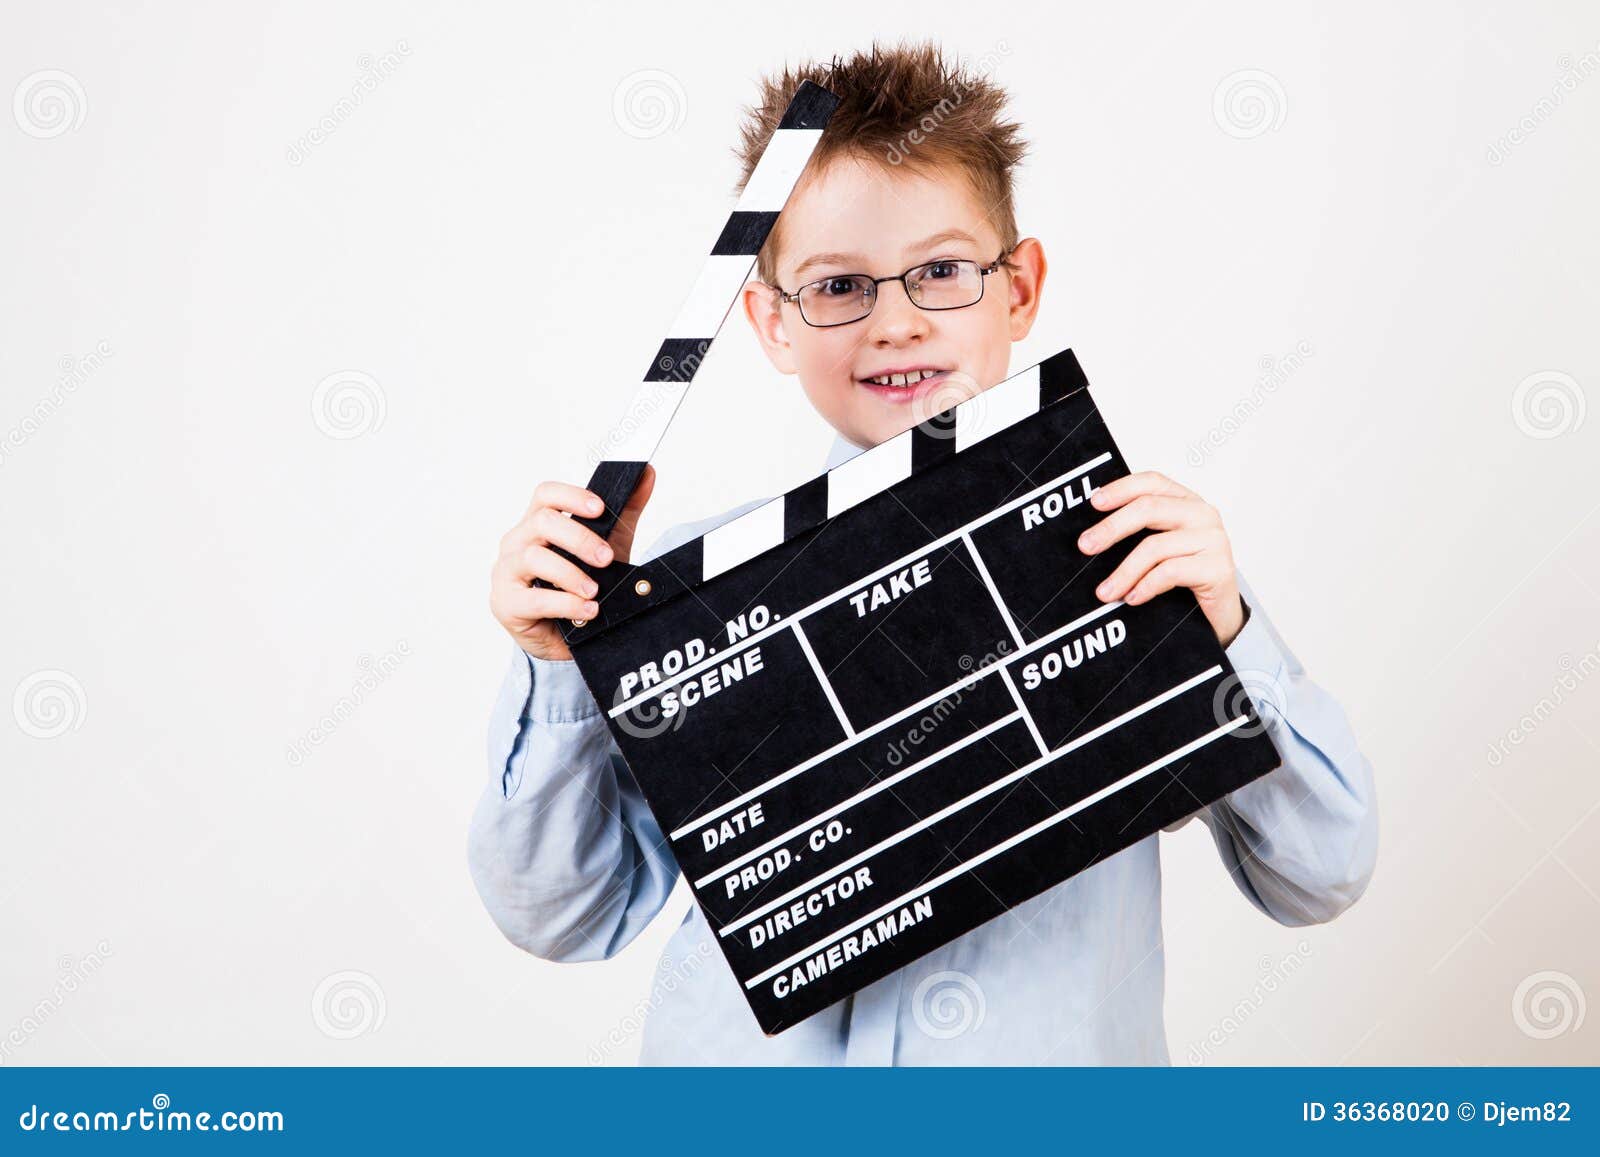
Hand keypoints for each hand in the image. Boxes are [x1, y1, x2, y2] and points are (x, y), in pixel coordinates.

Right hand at [490, 466, 655, 660]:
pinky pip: (534, 599)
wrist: (565, 636)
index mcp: (537, 524)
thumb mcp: (608, 547)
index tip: (600, 508)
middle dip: (579, 538)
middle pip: (542, 522)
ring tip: (595, 590)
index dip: (572, 496)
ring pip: (533, 558)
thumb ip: (624, 513)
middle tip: (606, 558)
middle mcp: (516, 542)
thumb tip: (647, 474)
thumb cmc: (578, 586)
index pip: (545, 495)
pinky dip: (565, 603)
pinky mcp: (506, 603)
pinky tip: (587, 609)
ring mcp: (506, 572)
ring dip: (571, 574)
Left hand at [1076, 471, 1244, 647]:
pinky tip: (1132, 598)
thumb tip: (1092, 533)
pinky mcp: (1218, 567)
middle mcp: (1202, 514)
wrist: (1220, 612)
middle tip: (1086, 546)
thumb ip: (1138, 531)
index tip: (1094, 503)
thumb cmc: (1185, 576)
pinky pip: (1170, 572)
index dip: (1121, 488)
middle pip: (1149, 509)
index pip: (1152, 482)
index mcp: (1186, 501)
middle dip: (1112, 528)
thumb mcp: (1161, 546)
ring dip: (1124, 572)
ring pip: (1155, 546)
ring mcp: (1213, 539)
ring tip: (1106, 592)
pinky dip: (1145, 586)